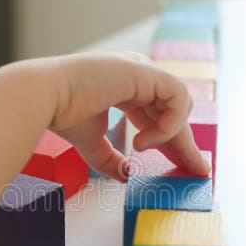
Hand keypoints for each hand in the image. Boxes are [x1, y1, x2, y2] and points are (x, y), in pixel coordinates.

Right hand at [49, 51, 210, 182]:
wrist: (47, 98)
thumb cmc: (62, 113)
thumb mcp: (92, 143)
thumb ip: (111, 159)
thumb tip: (125, 176)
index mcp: (126, 87)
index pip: (160, 114)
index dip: (174, 141)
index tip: (187, 165)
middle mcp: (138, 76)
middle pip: (174, 111)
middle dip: (186, 143)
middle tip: (198, 170)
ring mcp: (143, 70)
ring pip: (180, 104)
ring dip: (170, 134)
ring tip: (144, 148)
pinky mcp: (146, 71)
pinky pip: (177, 98)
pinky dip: (167, 124)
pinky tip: (144, 140)